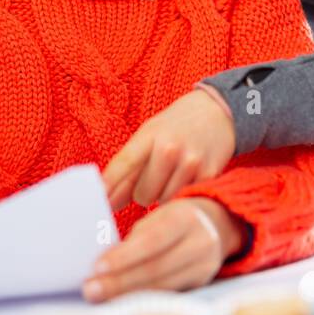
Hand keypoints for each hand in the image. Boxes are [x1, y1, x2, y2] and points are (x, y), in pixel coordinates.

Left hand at [82, 198, 246, 301]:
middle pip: (156, 268)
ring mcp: (204, 267)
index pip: (152, 239)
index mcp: (185, 217)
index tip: (96, 266)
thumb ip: (137, 235)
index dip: (124, 255)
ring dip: (126, 294)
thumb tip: (101, 262)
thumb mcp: (159, 216)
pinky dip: (141, 299)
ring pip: (161, 286)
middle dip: (119, 281)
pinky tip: (120, 302)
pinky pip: (167, 295)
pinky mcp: (201, 284)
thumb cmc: (173, 220)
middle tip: (89, 290)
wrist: (216, 226)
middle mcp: (200, 243)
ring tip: (99, 298)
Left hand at [103, 89, 235, 210]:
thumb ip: (128, 168)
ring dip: (162, 194)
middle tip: (153, 177)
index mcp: (150, 134)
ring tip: (171, 175)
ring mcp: (191, 162)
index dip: (108, 187)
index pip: (123, 165)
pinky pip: (183, 200)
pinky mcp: (208, 175)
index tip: (96, 203)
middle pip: (142, 195)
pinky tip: (186, 177)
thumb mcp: (149, 136)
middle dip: (143, 192)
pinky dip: (181, 194)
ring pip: (162, 201)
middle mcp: (170, 148)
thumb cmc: (176, 125)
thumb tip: (109, 201)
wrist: (217, 112)